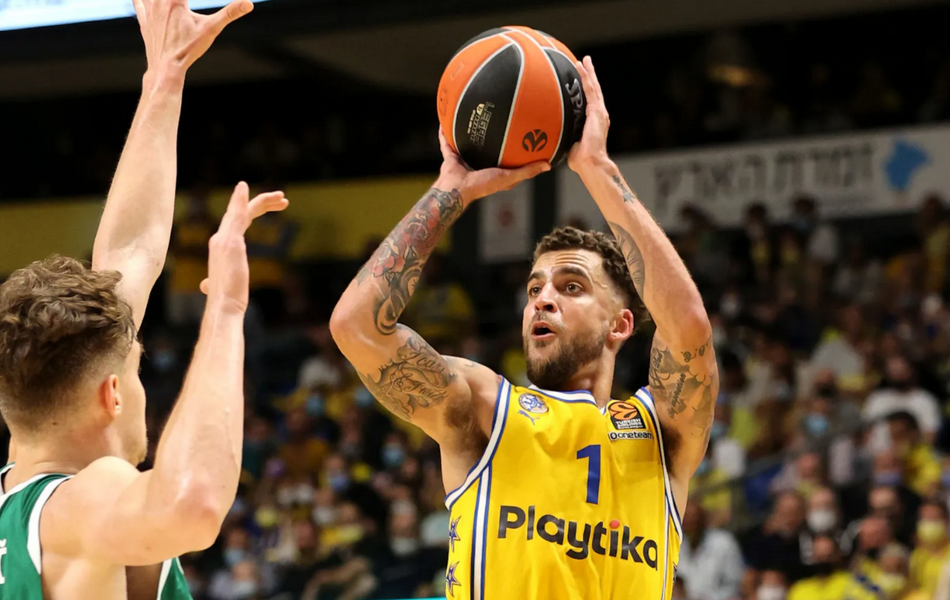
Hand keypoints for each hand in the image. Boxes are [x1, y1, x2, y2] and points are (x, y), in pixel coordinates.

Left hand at [133, 0, 252, 76]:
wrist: (166, 68)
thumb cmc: (189, 49)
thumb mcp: (211, 29)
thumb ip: (229, 13)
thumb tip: (249, 4)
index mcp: (175, 0)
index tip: (190, 6)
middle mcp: (159, 1)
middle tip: (183, 2)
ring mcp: (149, 10)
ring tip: (174, 3)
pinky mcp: (144, 21)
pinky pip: (139, 2)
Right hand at [200, 183, 287, 311]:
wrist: (223, 308)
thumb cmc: (226, 300)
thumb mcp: (220, 286)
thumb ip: (212, 283)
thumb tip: (205, 286)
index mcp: (219, 247)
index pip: (236, 223)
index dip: (251, 211)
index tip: (271, 206)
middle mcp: (218, 239)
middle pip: (240, 213)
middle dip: (262, 204)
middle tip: (283, 200)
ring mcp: (223, 239)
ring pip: (242, 211)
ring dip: (263, 201)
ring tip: (282, 197)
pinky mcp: (230, 242)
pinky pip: (236, 215)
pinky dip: (240, 200)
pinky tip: (245, 188)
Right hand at [436, 128, 548, 203]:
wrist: (457, 188)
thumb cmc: (483, 185)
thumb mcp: (509, 177)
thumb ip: (527, 171)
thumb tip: (548, 165)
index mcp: (493, 171)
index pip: (507, 159)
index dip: (515, 150)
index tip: (524, 136)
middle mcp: (479, 165)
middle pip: (487, 148)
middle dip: (492, 136)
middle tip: (500, 118)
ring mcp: (464, 160)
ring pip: (467, 143)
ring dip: (468, 132)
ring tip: (473, 115)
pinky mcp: (451, 157)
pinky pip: (447, 142)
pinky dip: (444, 133)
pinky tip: (445, 118)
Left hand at [568, 56, 609, 172]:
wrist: (591, 163)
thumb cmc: (581, 159)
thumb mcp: (570, 143)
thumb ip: (564, 135)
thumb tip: (552, 134)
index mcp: (593, 122)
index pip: (589, 100)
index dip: (586, 88)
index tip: (580, 78)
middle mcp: (598, 115)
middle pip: (593, 90)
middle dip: (589, 76)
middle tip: (585, 63)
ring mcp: (599, 112)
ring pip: (593, 87)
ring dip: (589, 73)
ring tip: (584, 61)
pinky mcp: (597, 112)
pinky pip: (591, 90)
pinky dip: (587, 77)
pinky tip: (581, 67)